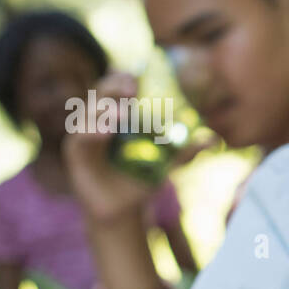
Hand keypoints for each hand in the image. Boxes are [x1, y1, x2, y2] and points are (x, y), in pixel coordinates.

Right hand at [63, 71, 213, 223]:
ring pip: (87, 114)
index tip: (137, 77)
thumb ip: (185, 152)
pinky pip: (79, 138)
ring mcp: (84, 136)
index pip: (116, 89)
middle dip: (113, 87)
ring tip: (121, 115)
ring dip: (103, 111)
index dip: (122, 79)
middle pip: (99, 94)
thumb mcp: (166, 166)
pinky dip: (91, 132)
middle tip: (130, 87)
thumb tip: (213, 139)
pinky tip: (106, 132)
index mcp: (117, 117)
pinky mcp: (75, 154)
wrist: (124, 211)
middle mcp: (97, 121)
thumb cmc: (141, 180)